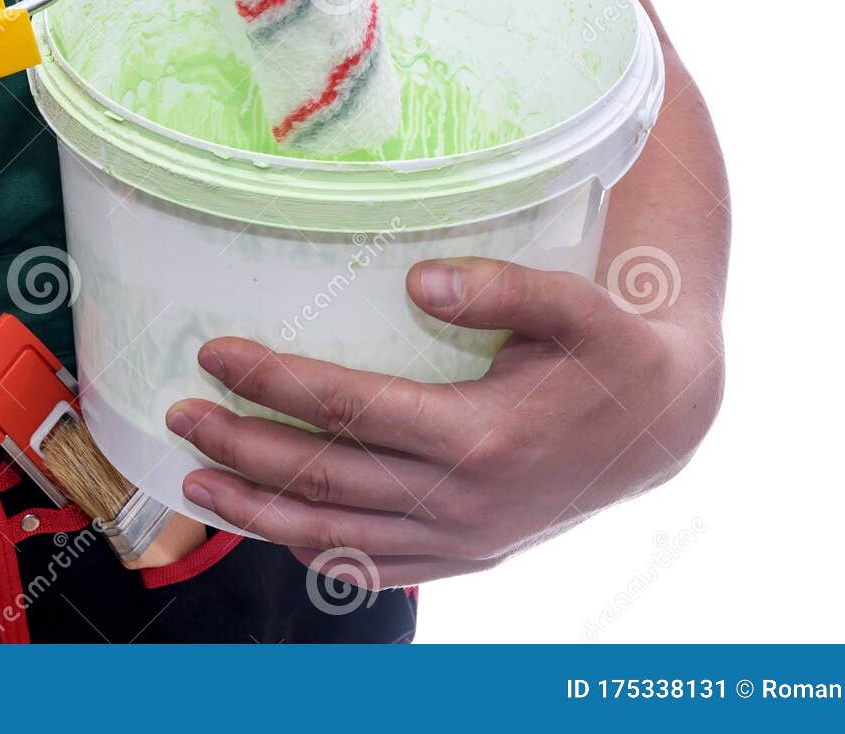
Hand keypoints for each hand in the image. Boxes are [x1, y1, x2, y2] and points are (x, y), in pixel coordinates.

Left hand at [164, 257, 723, 584]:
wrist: (664, 425)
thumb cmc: (612, 351)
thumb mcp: (575, 303)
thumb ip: (500, 286)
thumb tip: (418, 278)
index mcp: (481, 434)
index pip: (347, 408)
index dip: (274, 382)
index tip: (216, 353)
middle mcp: (463, 499)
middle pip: (325, 477)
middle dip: (242, 447)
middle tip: (180, 416)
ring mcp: (464, 538)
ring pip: (338, 535)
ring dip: (260, 510)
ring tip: (196, 482)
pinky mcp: (470, 555)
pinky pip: (376, 566)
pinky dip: (315, 551)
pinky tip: (274, 530)